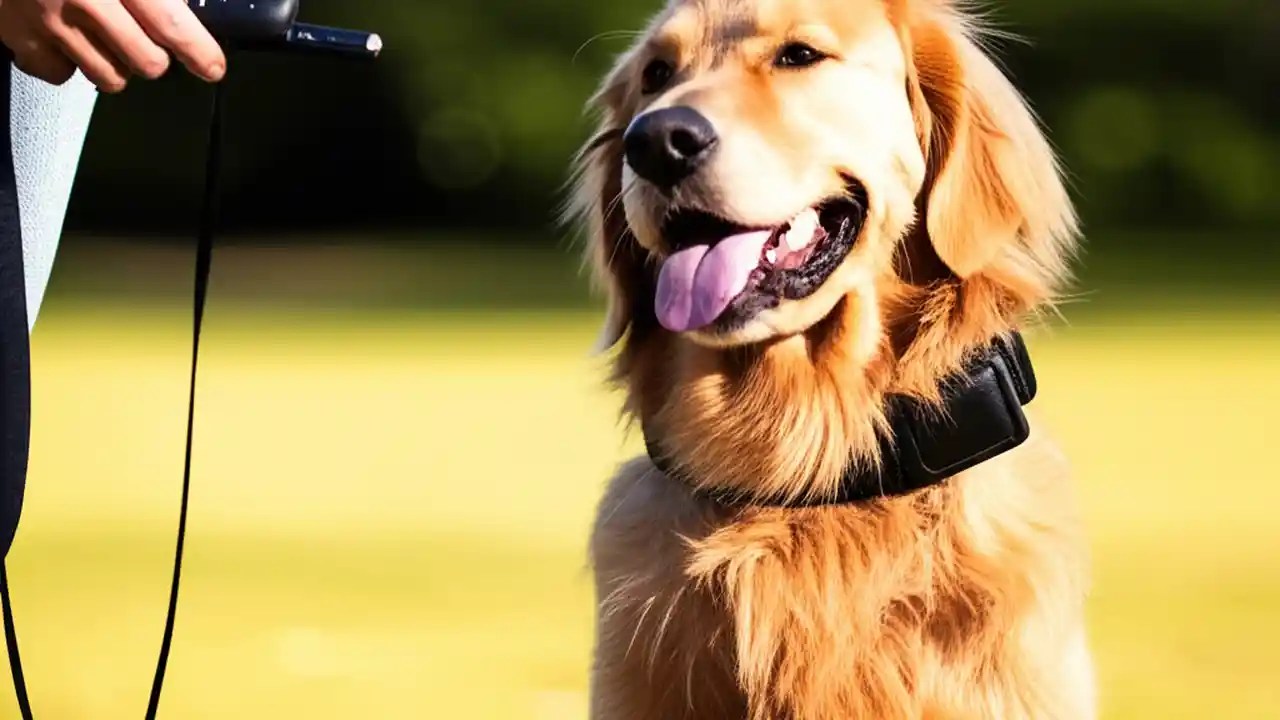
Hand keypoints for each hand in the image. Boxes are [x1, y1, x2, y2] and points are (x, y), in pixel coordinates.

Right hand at [0, 0, 225, 91]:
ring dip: (114, 61)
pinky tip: (64, 34)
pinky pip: (61, 73)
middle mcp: (83, 0)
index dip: (200, 53)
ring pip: (107, 77)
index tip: (212, 67)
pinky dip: (67, 60)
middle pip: (146, 64)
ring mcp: (47, 22)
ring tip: (102, 32)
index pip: (172, 25)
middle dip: (154, 55)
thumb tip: (183, 3)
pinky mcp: (18, 37)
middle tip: (147, 38)